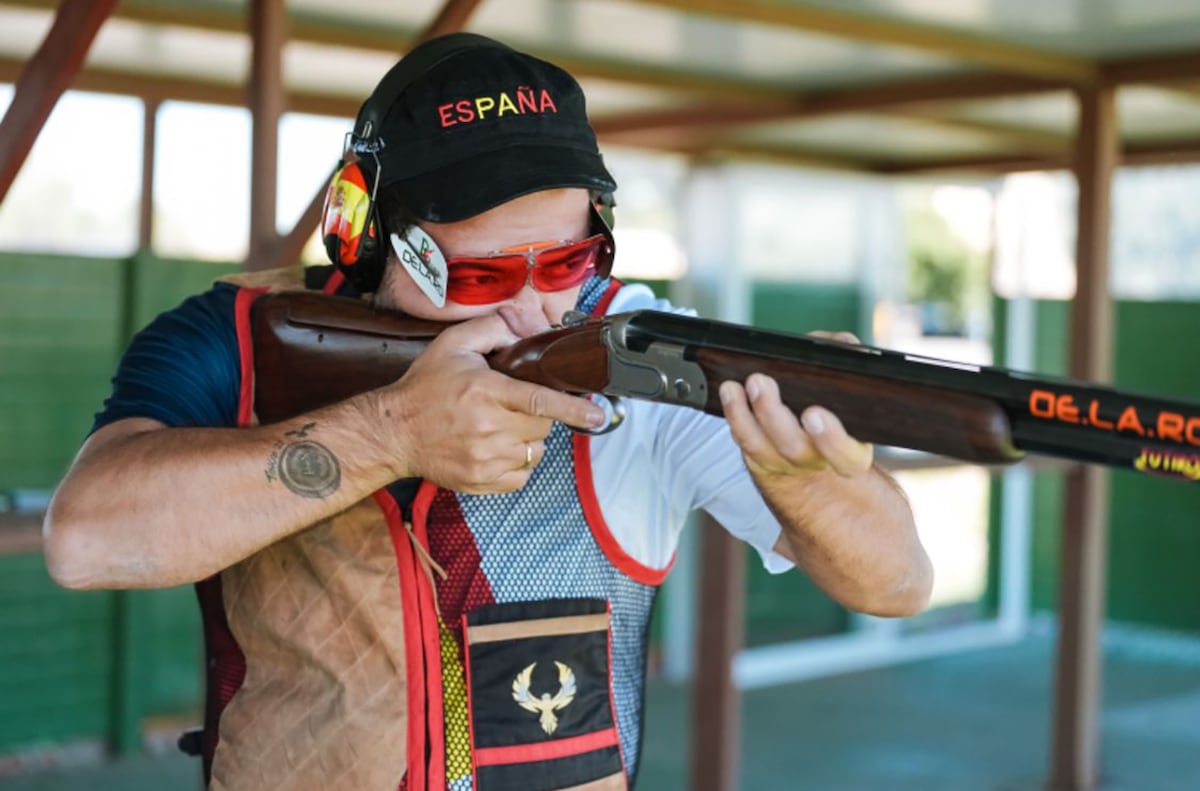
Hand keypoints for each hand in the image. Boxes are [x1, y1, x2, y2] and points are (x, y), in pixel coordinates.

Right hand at [367, 313, 605, 493]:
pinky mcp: (481, 481)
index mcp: (485, 392)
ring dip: (528, 438)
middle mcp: (488, 428)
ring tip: (502, 426)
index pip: (540, 402)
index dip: (574, 409)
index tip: (597, 414)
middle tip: (515, 406)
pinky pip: (522, 475)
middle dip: (539, 415)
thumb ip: (493, 330)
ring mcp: (485, 459)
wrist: (393, 432)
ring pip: (536, 451)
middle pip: (543, 427)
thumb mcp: (453, 345)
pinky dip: (519, 462)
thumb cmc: (424, 388)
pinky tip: (499, 447)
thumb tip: (528, 333)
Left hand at [718, 331, 872, 479]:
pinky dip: (735, 417)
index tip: (812, 413)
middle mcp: (817, 463)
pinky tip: (730, 394)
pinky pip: (744, 443)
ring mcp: (785, 465)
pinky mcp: (760, 461)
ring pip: (760, 448)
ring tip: (733, 387)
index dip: (830, 439)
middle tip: (760, 382)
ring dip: (743, 415)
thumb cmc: (835, 405)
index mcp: (851, 452)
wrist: (816, 438)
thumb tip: (842, 344)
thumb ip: (846, 361)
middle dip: (773, 416)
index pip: (846, 455)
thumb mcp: (851, 383)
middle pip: (795, 449)